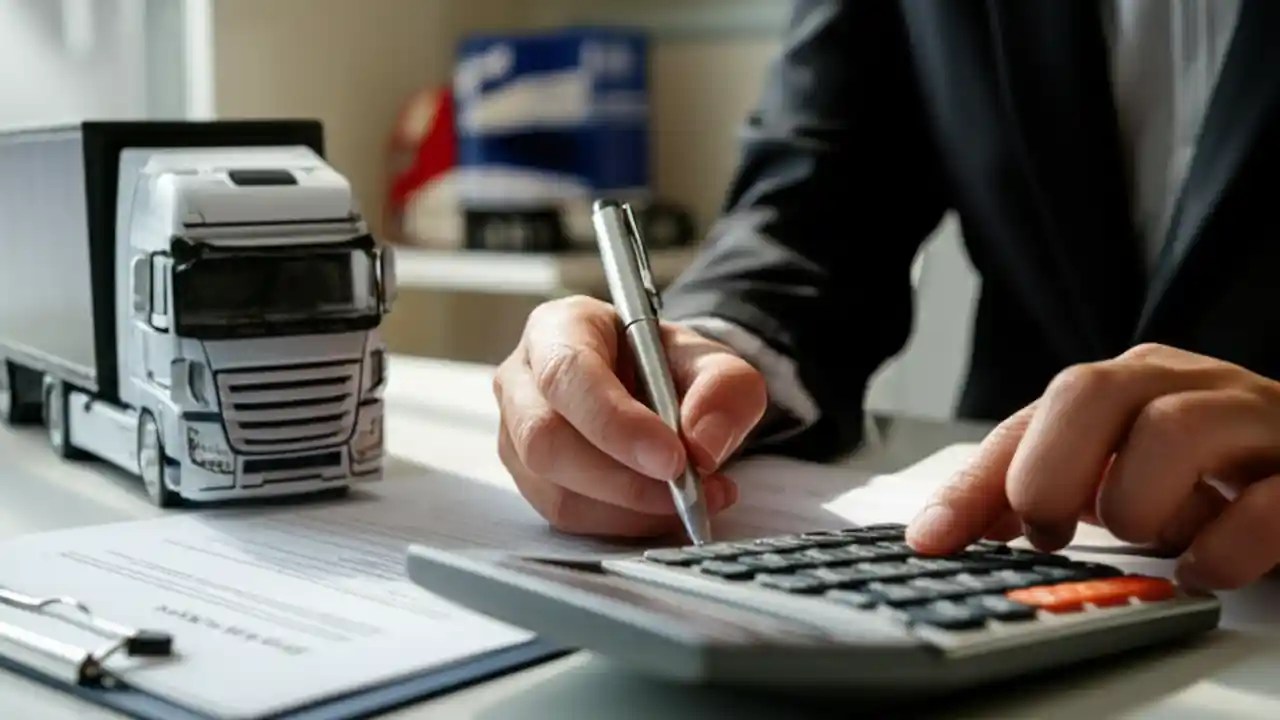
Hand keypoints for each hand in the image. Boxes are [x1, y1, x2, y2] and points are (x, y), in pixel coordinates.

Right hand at [494, 296, 767, 537]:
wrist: (654, 388)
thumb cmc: (668, 366)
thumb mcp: (713, 361)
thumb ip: (722, 389)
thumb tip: (702, 446)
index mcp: (559, 329)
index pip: (567, 374)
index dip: (614, 422)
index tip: (672, 458)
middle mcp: (523, 380)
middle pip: (545, 440)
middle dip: (622, 478)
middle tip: (687, 488)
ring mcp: (516, 435)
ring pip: (555, 489)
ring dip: (631, 507)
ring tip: (694, 498)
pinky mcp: (530, 481)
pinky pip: (568, 517)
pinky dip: (625, 523)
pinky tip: (665, 508)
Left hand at [906, 343, 1279, 589]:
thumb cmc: (1215, 470)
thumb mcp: (1120, 469)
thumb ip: (1042, 486)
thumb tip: (949, 527)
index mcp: (1132, 384)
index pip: (1034, 415)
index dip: (976, 483)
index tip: (933, 539)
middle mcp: (1188, 386)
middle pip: (1092, 392)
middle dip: (1050, 474)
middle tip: (1048, 531)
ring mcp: (1254, 421)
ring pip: (1175, 429)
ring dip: (1138, 503)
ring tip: (1144, 538)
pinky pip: (1267, 503)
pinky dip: (1221, 549)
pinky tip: (1202, 568)